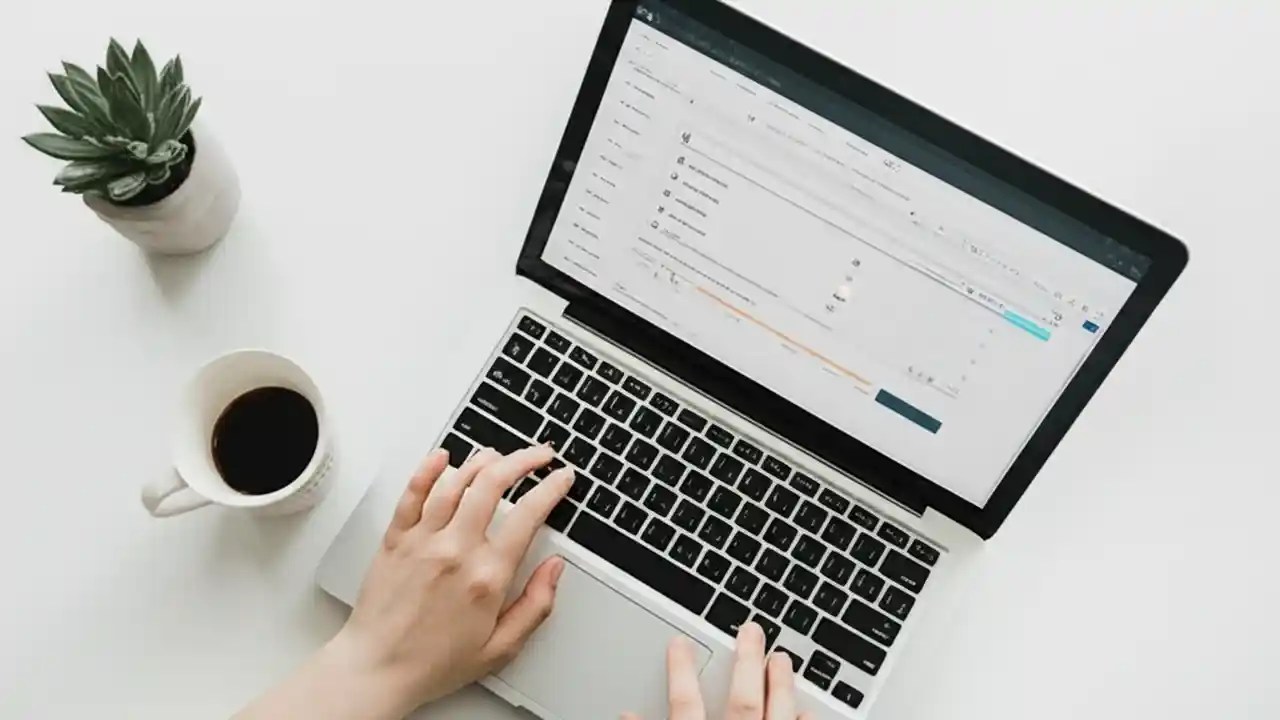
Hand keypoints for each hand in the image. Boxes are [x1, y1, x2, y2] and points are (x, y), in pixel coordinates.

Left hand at [329, 445, 572, 715]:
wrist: (377, 669)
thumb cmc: (434, 663)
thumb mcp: (501, 648)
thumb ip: (536, 605)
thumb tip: (554, 569)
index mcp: (487, 576)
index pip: (528, 514)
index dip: (551, 488)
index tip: (561, 478)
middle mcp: (455, 550)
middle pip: (493, 482)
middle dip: (523, 460)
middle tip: (538, 456)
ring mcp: (422, 540)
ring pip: (456, 480)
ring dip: (482, 460)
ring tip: (499, 455)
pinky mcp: (395, 539)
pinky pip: (412, 492)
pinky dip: (428, 469)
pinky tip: (442, 458)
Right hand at [624, 623, 811, 719]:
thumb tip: (626, 715)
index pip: (684, 706)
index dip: (681, 672)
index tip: (680, 643)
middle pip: (742, 702)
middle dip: (747, 662)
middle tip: (752, 631)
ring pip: (776, 716)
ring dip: (780, 686)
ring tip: (782, 658)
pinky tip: (806, 711)